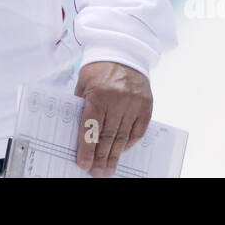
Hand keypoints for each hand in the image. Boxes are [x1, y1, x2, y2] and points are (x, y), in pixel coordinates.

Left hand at [74, 61, 151, 176]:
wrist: (124, 51)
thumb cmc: (99, 67)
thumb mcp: (84, 83)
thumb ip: (81, 105)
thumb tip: (79, 132)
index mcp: (98, 95)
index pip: (91, 129)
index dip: (87, 149)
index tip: (84, 164)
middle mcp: (117, 101)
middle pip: (107, 137)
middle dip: (101, 158)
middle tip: (97, 173)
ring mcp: (133, 104)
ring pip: (122, 137)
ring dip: (114, 155)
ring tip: (109, 169)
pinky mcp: (146, 105)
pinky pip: (138, 130)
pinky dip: (129, 142)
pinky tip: (122, 151)